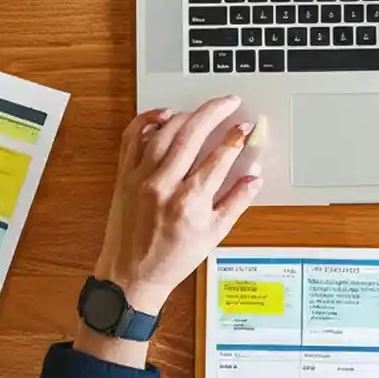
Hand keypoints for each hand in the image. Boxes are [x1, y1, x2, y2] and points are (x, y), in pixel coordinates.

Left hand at [77, 96, 261, 367]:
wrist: (130, 276)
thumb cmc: (172, 259)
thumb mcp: (214, 234)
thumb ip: (236, 202)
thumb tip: (254, 178)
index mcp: (190, 201)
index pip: (219, 157)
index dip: (235, 138)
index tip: (245, 128)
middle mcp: (163, 185)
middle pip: (192, 134)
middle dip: (214, 112)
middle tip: (229, 101)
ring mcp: (140, 178)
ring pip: (164, 132)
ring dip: (185, 114)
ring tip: (203, 108)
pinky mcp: (124, 176)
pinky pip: (133, 138)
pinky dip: (146, 121)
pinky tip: (163, 114)